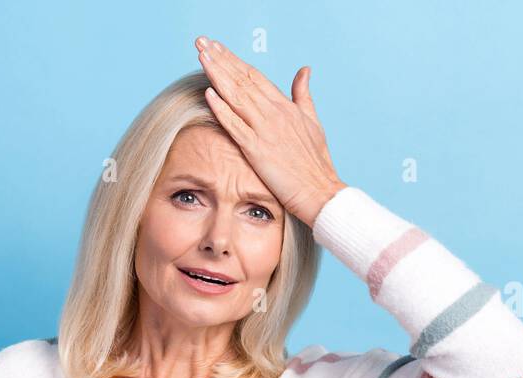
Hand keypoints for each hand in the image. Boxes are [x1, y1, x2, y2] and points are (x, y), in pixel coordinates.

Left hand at [194, 36, 346, 226]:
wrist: (321, 191)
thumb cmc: (316, 162)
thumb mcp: (313, 122)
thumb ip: (303, 95)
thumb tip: (304, 70)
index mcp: (285, 106)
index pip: (255, 76)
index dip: (234, 60)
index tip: (217, 46)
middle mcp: (274, 113)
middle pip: (242, 80)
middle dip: (221, 59)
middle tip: (202, 42)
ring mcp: (265, 130)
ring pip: (237, 97)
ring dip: (217, 75)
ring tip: (202, 56)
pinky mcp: (258, 150)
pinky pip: (236, 126)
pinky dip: (222, 110)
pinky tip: (209, 94)